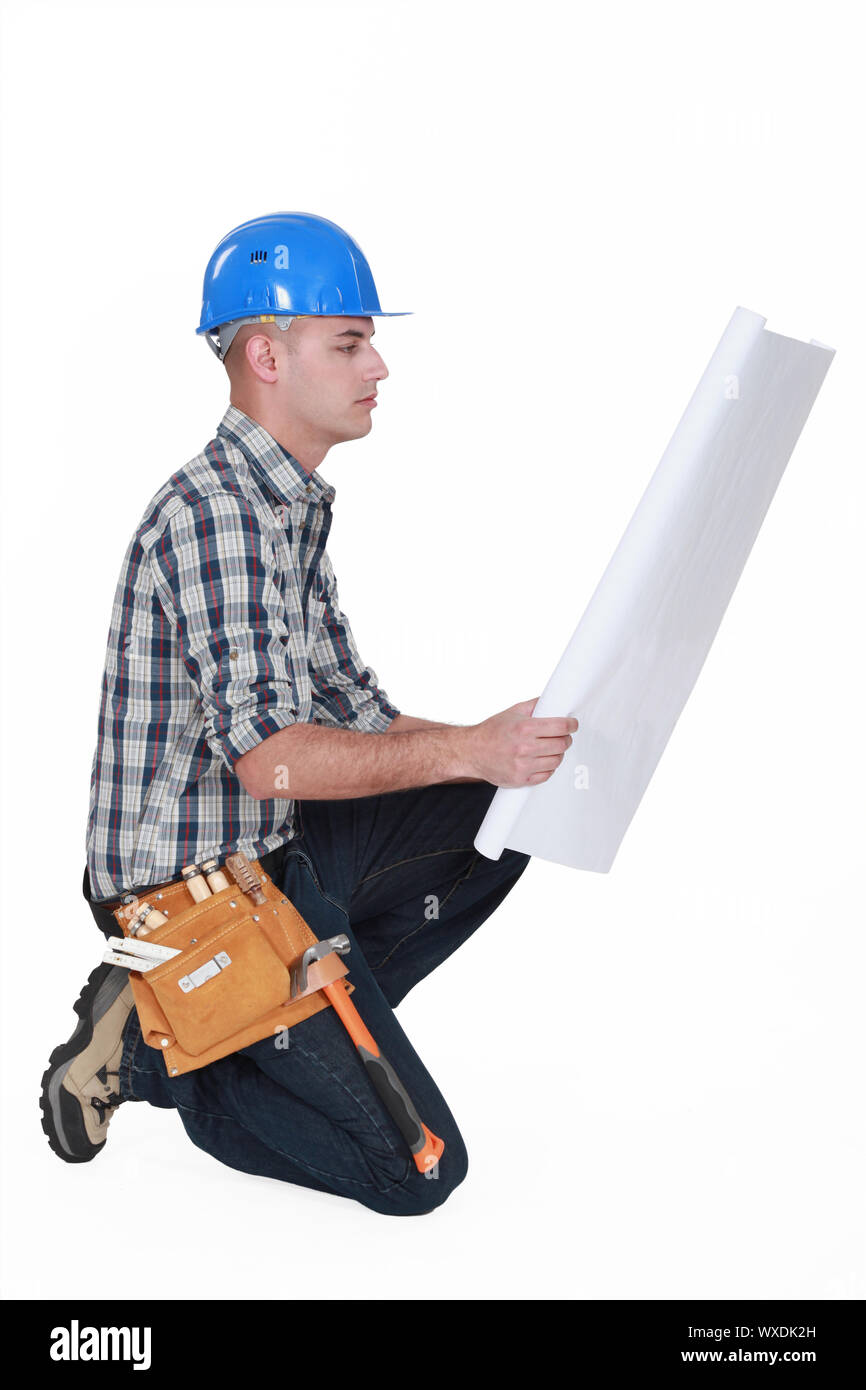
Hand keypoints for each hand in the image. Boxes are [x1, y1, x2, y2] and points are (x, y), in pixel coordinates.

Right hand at [463, 698, 577, 787]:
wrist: (472, 752)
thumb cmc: (491, 731)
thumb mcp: (512, 711)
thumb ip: (534, 705)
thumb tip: (554, 699)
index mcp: (524, 728)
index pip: (560, 726)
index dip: (571, 725)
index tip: (573, 725)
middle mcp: (524, 748)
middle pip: (561, 744)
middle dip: (566, 739)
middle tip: (563, 737)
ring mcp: (522, 766)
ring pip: (556, 761)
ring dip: (558, 754)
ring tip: (552, 749)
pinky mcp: (520, 779)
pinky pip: (546, 775)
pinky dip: (548, 768)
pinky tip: (543, 760)